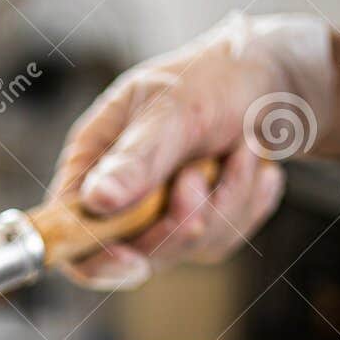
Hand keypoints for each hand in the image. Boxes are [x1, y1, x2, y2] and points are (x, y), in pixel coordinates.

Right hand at [48, 11, 333, 288]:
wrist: (269, 79)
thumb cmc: (210, 80)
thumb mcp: (172, 110)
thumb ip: (136, 158)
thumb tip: (97, 200)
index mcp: (93, 163)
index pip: (69, 233)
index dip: (96, 259)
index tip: (133, 261)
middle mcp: (119, 196)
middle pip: (134, 254)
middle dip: (180, 219)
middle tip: (202, 174)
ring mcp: (160, 216)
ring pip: (185, 248)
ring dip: (225, 200)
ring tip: (240, 149)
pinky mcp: (199, 227)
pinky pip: (221, 241)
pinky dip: (246, 203)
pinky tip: (252, 164)